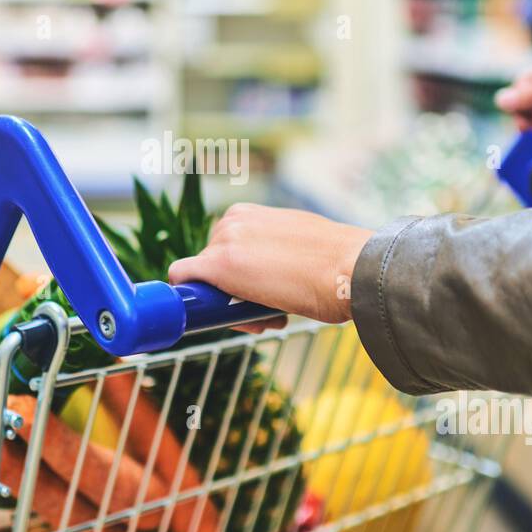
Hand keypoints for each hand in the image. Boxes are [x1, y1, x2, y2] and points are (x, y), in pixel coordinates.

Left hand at [168, 203, 372, 331]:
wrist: (349, 267)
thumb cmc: (337, 264)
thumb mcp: (301, 245)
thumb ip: (276, 254)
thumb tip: (271, 277)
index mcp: (250, 214)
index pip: (227, 249)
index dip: (238, 278)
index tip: (260, 294)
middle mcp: (232, 220)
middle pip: (211, 265)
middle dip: (231, 292)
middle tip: (265, 313)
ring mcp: (223, 240)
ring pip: (202, 278)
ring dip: (225, 304)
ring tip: (265, 317)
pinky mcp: (217, 264)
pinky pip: (182, 278)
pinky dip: (189, 298)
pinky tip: (214, 315)